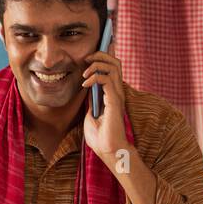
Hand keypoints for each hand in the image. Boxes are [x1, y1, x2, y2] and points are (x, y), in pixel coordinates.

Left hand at [81, 45, 129, 165]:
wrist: (108, 151)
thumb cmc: (101, 138)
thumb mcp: (91, 116)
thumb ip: (91, 103)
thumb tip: (88, 93)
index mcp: (113, 94)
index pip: (113, 69)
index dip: (106, 56)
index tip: (93, 52)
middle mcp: (118, 92)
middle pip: (116, 63)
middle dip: (101, 54)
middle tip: (87, 58)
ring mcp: (118, 96)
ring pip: (114, 67)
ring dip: (98, 64)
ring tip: (85, 72)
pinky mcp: (115, 101)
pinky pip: (107, 80)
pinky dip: (95, 77)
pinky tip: (85, 84)